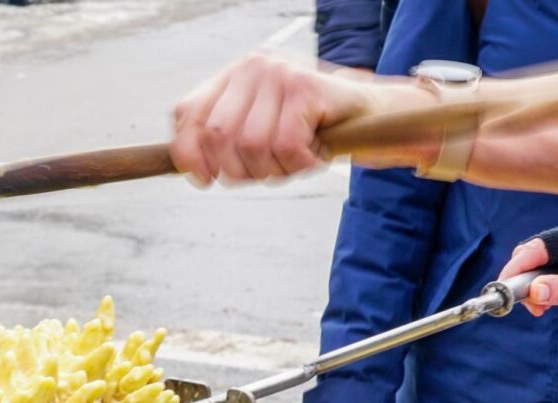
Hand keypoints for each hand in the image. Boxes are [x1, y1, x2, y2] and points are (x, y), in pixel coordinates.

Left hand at [171, 53, 377, 185]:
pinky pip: (285, 145)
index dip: (189, 154)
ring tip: (294, 161)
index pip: (188, 114)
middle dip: (238, 169)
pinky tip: (314, 155)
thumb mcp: (256, 134)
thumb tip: (189, 169)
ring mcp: (278, 73)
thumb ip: (220, 144)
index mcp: (231, 76)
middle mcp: (251, 68)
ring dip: (274, 169)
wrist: (369, 116)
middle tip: (267, 172)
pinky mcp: (305, 87)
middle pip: (218, 136)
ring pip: (252, 145)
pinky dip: (299, 163)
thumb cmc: (307, 131)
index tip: (206, 179)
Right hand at [498, 216, 557, 315]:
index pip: (535, 248)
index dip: (515, 269)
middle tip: (530, 307)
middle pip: (531, 256)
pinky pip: (545, 271)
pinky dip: (541, 288)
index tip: (503, 290)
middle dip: (523, 281)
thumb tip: (534, 292)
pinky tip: (547, 303)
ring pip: (535, 266)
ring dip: (532, 288)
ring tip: (542, 308)